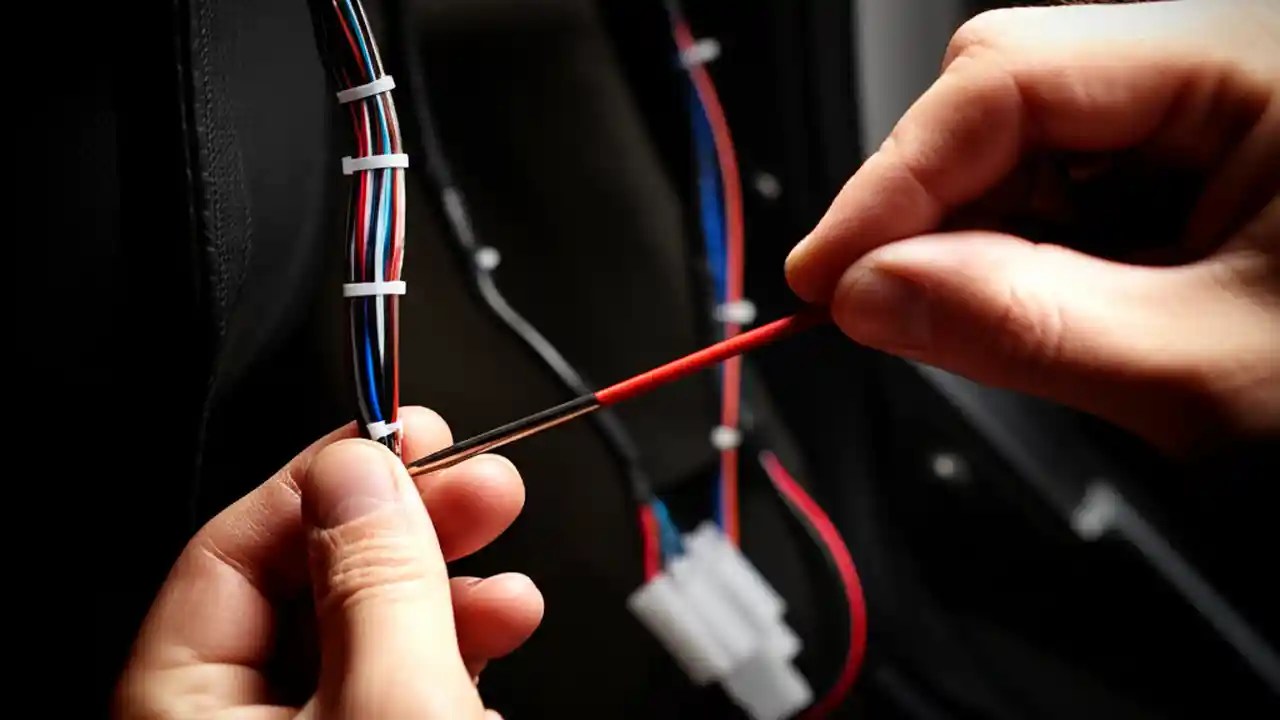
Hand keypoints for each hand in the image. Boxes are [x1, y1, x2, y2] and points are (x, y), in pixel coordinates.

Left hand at [115, 407, 542, 718]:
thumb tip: (362, 471)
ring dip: (449, 595)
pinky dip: (452, 654)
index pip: (230, 550)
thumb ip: (375, 578)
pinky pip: (394, 687)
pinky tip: (500, 634)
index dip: (325, 481)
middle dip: (411, 531)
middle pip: (307, 586)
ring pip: (363, 637)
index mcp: (179, 710)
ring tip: (511, 587)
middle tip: (482, 486)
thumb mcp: (392, 699)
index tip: (407, 441)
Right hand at [787, 0, 1278, 452]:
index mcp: (1252, 68)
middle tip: (879, 306)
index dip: (893, 180)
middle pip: (1005, 101)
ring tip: (982, 323)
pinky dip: (1023, 255)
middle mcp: (1224, 72)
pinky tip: (1035, 306)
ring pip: (1023, 151)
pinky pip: (1065, 190)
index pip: (1008, 79)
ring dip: (974, 241)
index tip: (826, 275)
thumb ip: (1025, 326)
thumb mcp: (1207, 372)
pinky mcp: (1190, 173)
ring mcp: (1206, 119)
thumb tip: (870, 294)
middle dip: (929, 210)